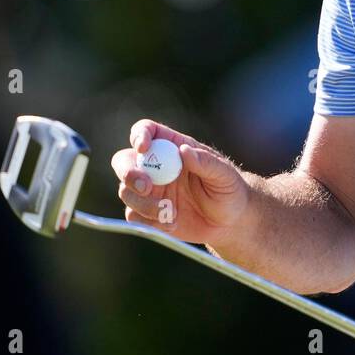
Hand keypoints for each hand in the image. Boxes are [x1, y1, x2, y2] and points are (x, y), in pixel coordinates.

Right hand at [110, 119, 250, 247]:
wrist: (230, 222)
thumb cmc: (229, 190)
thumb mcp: (224, 174)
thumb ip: (206, 162)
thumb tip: (185, 151)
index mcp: (173, 147)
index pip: (146, 131)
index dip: (139, 135)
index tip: (143, 148)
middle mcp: (156, 166)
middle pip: (124, 160)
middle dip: (128, 172)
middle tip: (146, 187)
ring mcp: (150, 190)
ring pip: (125, 190)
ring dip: (143, 204)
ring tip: (170, 213)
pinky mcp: (147, 212)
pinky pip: (133, 215)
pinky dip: (149, 221)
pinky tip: (172, 223)